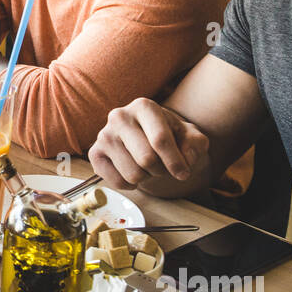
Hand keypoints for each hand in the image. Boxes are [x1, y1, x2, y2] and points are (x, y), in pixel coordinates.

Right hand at [89, 98, 210, 189]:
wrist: (149, 142)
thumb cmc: (172, 138)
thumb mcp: (191, 138)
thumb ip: (196, 145)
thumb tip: (185, 158)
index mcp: (144, 106)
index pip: (160, 139)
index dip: (175, 162)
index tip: (184, 173)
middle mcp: (119, 116)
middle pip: (146, 159)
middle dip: (161, 170)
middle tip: (164, 167)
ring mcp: (104, 135)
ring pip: (133, 173)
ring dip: (147, 177)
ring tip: (148, 167)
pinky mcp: (95, 154)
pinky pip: (117, 182)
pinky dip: (131, 185)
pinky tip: (133, 171)